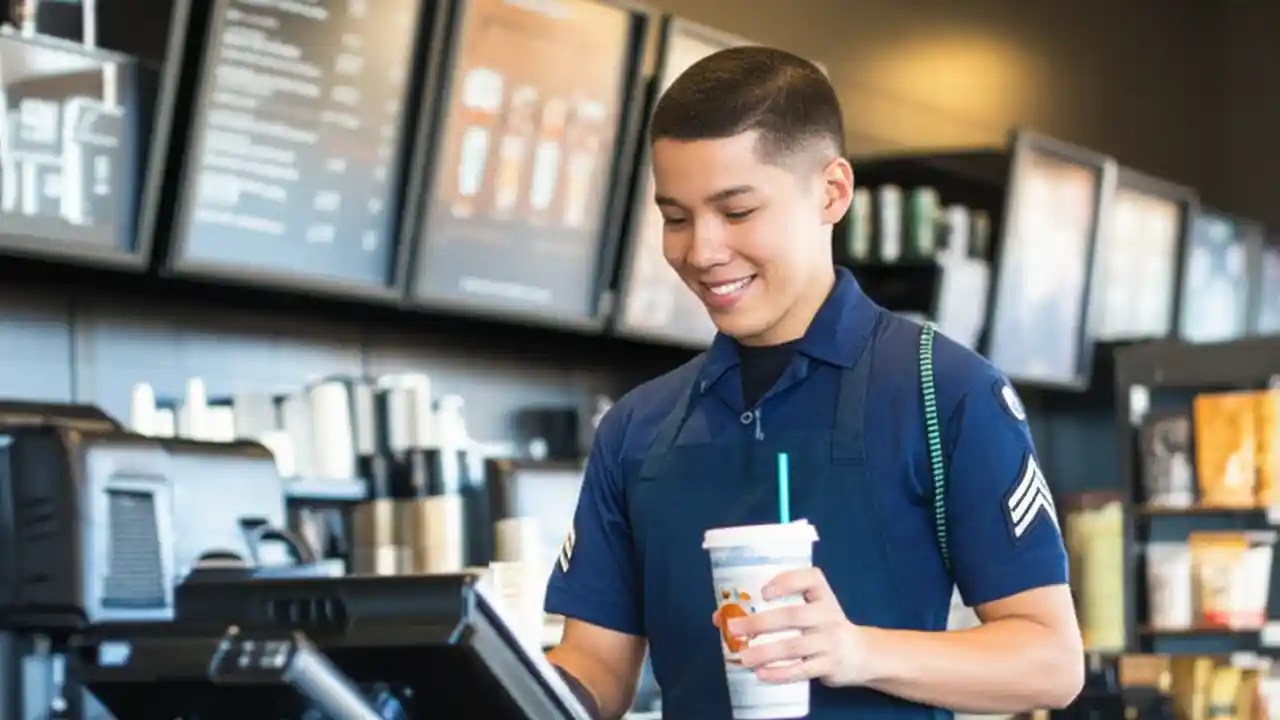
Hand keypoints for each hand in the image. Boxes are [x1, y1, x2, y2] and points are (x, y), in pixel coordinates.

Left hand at [715, 567, 870, 687]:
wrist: (862, 654)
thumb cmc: (824, 625)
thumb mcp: (812, 608)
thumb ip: (776, 607)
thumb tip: (721, 616)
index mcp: (822, 595)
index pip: (811, 578)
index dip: (787, 582)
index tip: (763, 591)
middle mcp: (828, 615)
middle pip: (793, 616)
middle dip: (760, 622)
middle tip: (734, 628)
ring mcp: (830, 641)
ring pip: (794, 646)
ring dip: (765, 652)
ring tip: (743, 657)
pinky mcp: (829, 665)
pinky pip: (802, 670)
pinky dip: (780, 673)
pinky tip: (761, 673)